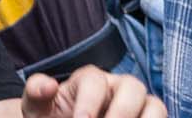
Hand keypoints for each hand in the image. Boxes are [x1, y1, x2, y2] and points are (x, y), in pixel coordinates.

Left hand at [21, 67, 165, 117]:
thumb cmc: (51, 116)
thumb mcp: (37, 107)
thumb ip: (36, 93)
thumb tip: (48, 85)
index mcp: (90, 79)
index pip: (95, 81)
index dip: (89, 103)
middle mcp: (118, 87)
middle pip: (134, 87)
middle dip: (122, 112)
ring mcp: (137, 106)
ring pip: (155, 106)